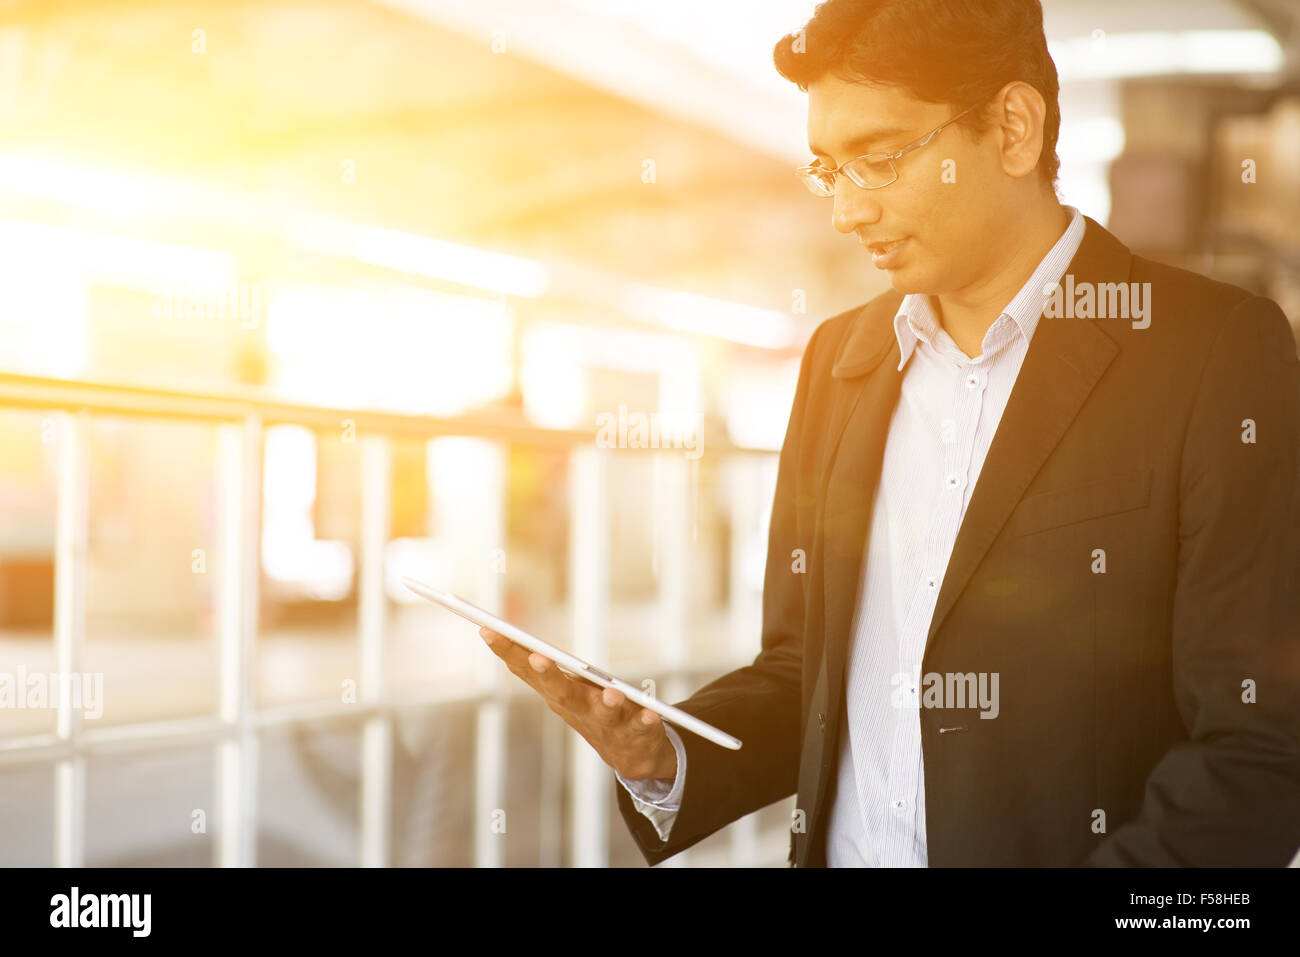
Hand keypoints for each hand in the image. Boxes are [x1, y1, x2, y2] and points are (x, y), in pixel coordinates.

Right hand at [478, 627, 677, 781]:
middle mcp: (579, 708)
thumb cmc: (591, 710)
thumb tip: (490, 633)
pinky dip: (646, 720)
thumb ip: (533, 666)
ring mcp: (608, 724)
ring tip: (612, 695)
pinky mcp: (638, 733)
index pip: (528, 671)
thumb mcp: (561, 688)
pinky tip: (651, 713)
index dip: (508, 652)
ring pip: (604, 713)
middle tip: (538, 658)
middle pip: (561, 692)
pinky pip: (642, 726)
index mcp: (558, 694)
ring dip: (606, 704)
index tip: (487, 631)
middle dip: (550, 676)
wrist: (632, 755)